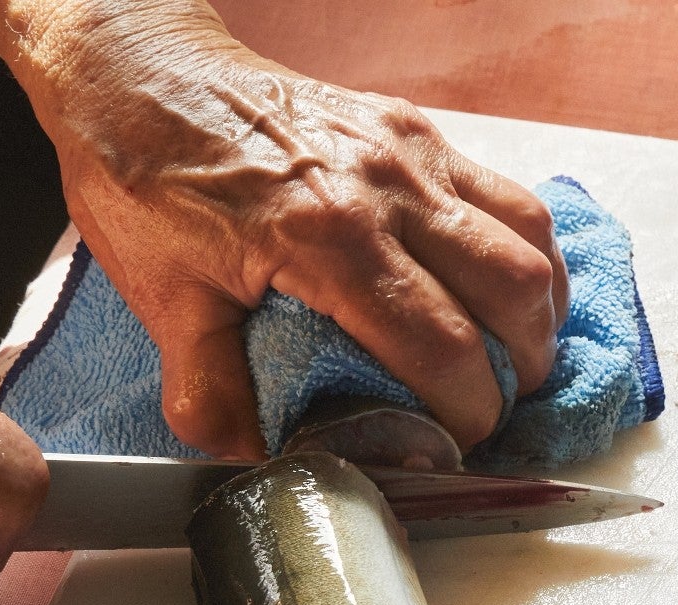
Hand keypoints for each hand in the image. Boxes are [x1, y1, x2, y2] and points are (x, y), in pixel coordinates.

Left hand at [2, 0, 568, 456]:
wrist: (139, 72)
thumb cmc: (147, 177)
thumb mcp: (164, 303)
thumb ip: (213, 395)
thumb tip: (257, 460)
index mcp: (328, 237)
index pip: (444, 349)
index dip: (466, 414)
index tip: (452, 445)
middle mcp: (386, 187)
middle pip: (514, 294)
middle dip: (521, 371)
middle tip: (492, 407)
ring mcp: (410, 149)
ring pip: (531, 238)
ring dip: (538, 310)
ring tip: (515, 354)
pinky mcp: (415, 128)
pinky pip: (508, 194)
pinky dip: (524, 253)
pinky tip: (500, 290)